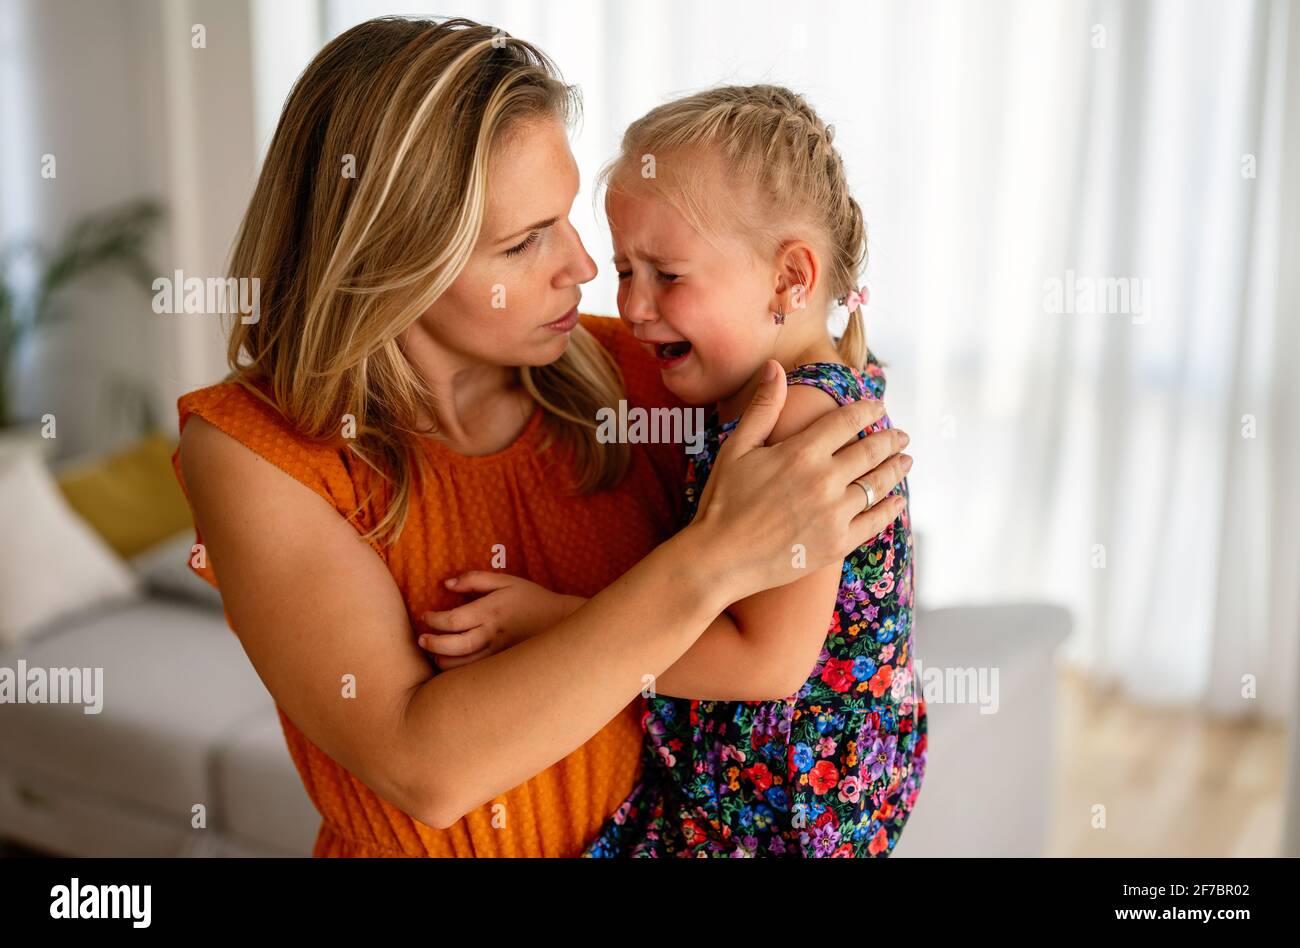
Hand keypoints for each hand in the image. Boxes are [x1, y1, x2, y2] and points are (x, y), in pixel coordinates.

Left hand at [418, 572, 585, 669]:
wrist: (561, 623)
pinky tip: (451, 665)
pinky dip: (459, 672)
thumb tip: (447, 583)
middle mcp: (492, 635)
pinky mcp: (503, 665)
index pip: (453, 620)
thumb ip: (475, 579)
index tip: (425, 617)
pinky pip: (476, 673)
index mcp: (491, 611)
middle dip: (433, 644)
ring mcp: (498, 654)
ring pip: (463, 666)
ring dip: (442, 661)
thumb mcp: (506, 581)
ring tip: (433, 655)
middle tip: (421, 640)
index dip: (433, 620)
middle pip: (455, 646)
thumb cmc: (531, 599)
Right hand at [685, 359, 911, 602]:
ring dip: (896, 470)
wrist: (721, 559)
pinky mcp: (838, 543)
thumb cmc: (723, 501)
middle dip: (890, 439)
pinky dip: (890, 508)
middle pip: (871, 452)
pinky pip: (875, 522)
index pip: (847, 421)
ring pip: (878, 485)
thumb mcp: (737, 448)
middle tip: (902, 436)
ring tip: (906, 461)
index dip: (867, 410)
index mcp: (801, 453)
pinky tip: (897, 500)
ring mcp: (834, 514)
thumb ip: (763, 408)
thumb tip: (774, 366)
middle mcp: (824, 480)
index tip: (878, 405)